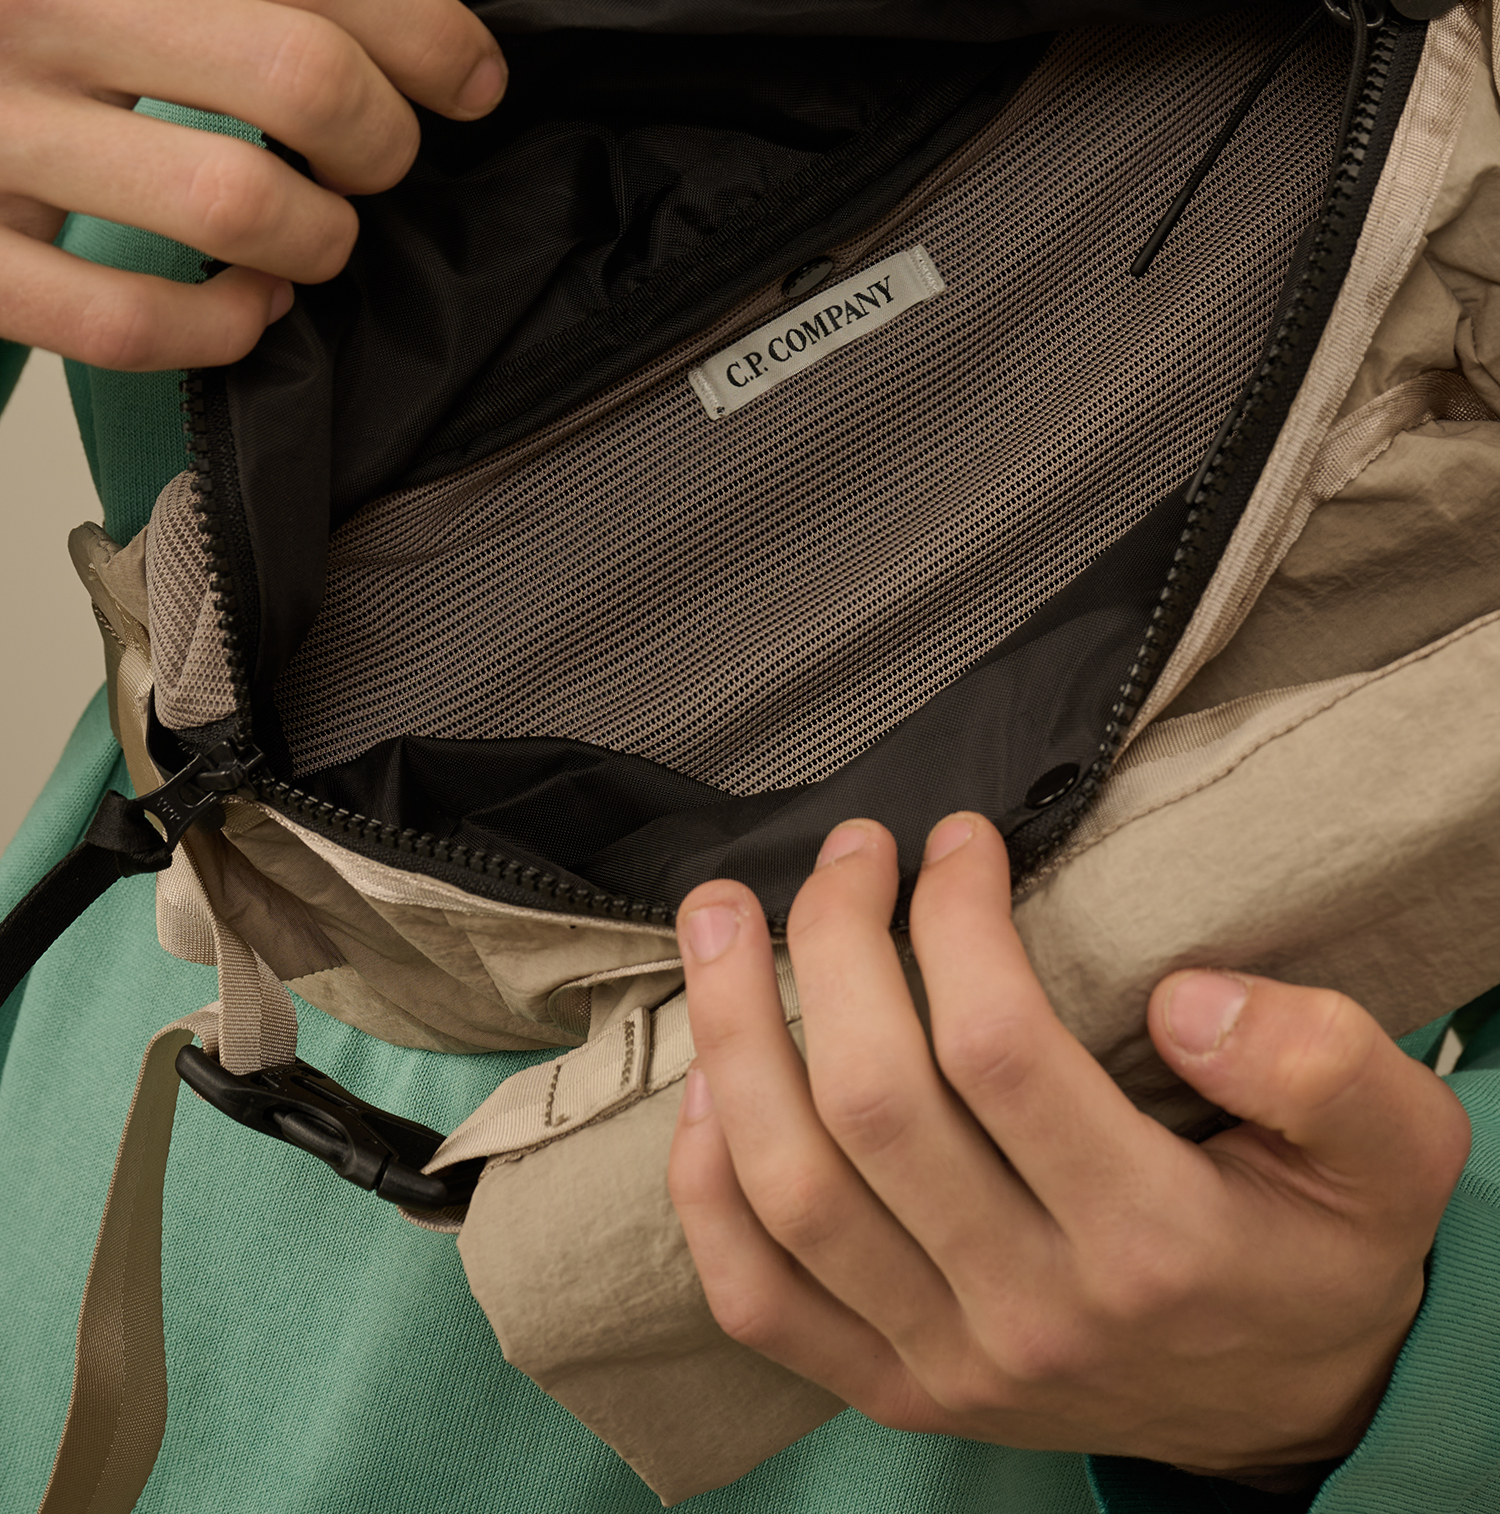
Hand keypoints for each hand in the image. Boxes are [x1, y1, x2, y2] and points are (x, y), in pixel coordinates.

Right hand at [0, 0, 505, 369]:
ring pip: (238, 206)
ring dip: (322, 240)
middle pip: (301, 76)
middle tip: (380, 160)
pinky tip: (249, 304)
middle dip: (388, 140)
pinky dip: (227, 328)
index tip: (473, 81)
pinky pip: (133, 323)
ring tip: (313, 231)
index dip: (429, 31)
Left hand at [670, 814, 1470, 1487]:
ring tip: (721, 919)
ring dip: (734, 1035)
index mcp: (1154, 1241)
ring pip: (791, 1189)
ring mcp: (947, 1358)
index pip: (999, 1048)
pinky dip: (706, 1185)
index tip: (957, 841)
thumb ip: (1323, 1065)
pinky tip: (705, 1081)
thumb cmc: (1321, 1252)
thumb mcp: (1395, 1152)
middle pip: (874, 1103)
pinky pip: (757, 1298)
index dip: (953, 917)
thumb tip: (1185, 1001)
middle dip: (831, 944)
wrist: (1291, 1413)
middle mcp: (1033, 1308)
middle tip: (846, 853)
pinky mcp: (892, 1388)